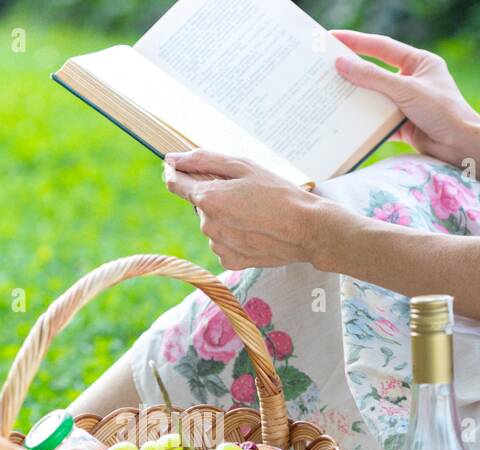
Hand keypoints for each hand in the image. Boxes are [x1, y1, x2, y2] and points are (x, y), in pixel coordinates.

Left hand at [162, 151, 327, 269]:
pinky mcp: (229, 261)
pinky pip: (223, 242)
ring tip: (256, 214)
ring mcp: (217, 245)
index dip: (179, 172)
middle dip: (216, 195)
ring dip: (226, 216)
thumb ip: (203, 160)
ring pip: (212, 224)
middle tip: (246, 193)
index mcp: (208, 198)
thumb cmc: (278, 193)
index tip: (186, 168)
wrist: (306, 230)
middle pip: (200, 203)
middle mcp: (207, 224)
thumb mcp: (244, 166)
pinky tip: (255, 230)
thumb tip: (172, 159)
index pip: (175, 183)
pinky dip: (235, 235)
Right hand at [332, 30, 479, 168]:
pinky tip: (344, 121)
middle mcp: (412, 80)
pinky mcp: (402, 124)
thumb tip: (342, 64)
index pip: (381, 47)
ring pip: (374, 97)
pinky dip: (363, 122)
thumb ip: (372, 78)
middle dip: (351, 71)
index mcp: (418, 62)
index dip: (355, 41)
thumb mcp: (405, 90)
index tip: (332, 38)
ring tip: (329, 95)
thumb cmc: (442, 111)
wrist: (461, 147)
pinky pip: (377, 119)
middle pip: (375, 72)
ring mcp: (406, 103)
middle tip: (324, 67)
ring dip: (355, 98)